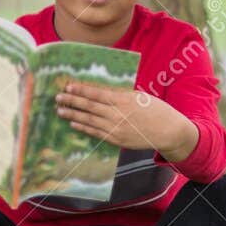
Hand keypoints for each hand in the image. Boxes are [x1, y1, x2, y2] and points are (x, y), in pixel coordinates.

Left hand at [54, 81, 194, 157]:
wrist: (168, 131)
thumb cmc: (155, 109)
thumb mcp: (138, 96)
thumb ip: (119, 94)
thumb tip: (101, 90)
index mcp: (123, 100)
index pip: (97, 94)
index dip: (81, 90)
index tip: (68, 86)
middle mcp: (117, 115)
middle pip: (89, 107)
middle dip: (72, 101)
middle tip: (58, 97)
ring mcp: (116, 129)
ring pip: (90, 121)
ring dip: (73, 115)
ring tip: (60, 111)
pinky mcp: (117, 140)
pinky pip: (96, 133)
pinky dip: (84, 128)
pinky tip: (74, 124)